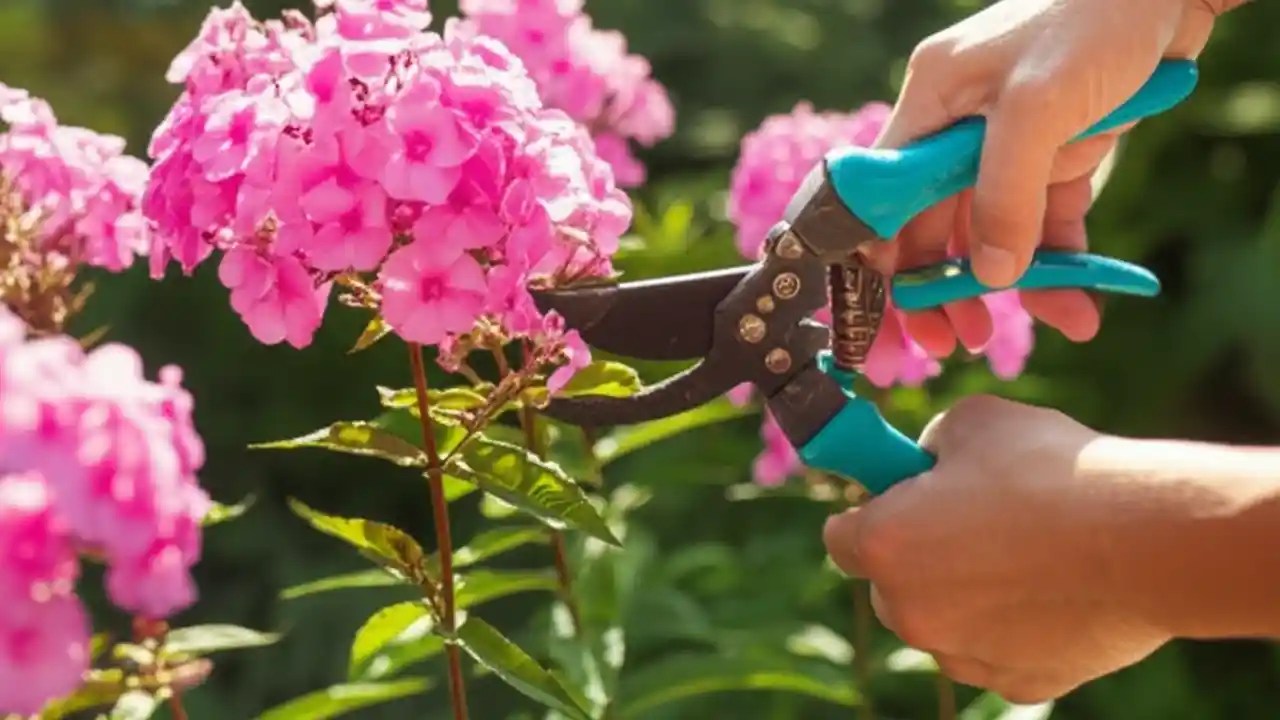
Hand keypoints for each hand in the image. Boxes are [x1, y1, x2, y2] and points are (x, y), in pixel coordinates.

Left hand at [821, 396, 1171, 702]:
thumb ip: (929, 445)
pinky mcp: (1020, 681)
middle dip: (918, 556)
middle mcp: (911, 612)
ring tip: (1026, 549)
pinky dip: (1016, 626)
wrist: (1147, 538)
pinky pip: (999, 649)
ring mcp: (964, 654)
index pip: (841, 537)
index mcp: (885, 546)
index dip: (869, 510)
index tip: (897, 496)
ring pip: (944, 623)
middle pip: (891, 587)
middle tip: (970, 518)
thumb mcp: (971, 423)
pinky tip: (1056, 587)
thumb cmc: (1051, 470)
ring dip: (965, 594)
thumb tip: (927, 464)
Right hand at [869, 0, 1239, 357]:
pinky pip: (1046, 226)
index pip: (882, 193)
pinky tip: (1077, 306)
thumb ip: (1005, 193)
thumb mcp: (1038, 107)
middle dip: (942, 286)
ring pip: (992, 234)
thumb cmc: (1093, 21)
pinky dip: (1060, 266)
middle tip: (954, 341)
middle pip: (933, 224)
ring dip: (1006, 287)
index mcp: (930, 103)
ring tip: (1015, 333)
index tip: (890, 313)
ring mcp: (1007, 148)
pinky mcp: (1057, 159)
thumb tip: (990, 276)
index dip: (880, 256)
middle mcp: (957, 129)